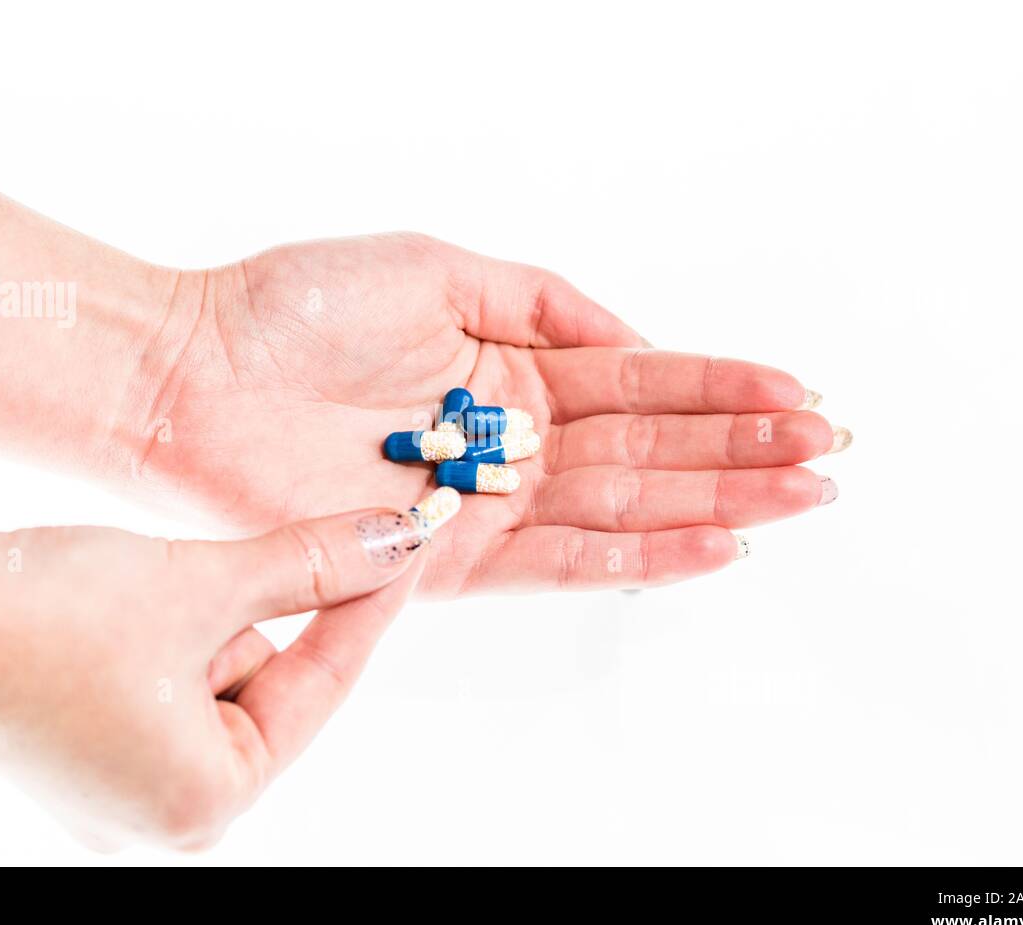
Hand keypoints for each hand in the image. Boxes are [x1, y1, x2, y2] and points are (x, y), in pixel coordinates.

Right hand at [0, 491, 456, 849]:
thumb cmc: (43, 620)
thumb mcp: (201, 584)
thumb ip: (309, 566)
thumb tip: (400, 541)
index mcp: (205, 801)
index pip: (320, 689)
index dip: (366, 606)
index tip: (407, 547)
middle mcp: (163, 813)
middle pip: (260, 685)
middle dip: (258, 612)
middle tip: (252, 555)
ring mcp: (117, 787)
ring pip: (210, 674)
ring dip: (205, 614)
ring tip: (148, 586)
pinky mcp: (82, 750)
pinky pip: (160, 680)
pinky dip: (166, 629)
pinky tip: (123, 599)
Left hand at [130, 233, 845, 595]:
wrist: (192, 374)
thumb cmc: (295, 307)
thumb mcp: (437, 265)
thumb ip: (544, 302)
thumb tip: (637, 340)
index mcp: (511, 371)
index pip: (640, 384)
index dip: (721, 389)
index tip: (797, 392)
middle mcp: (510, 444)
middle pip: (649, 452)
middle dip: (742, 450)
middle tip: (830, 452)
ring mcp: (485, 503)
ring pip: (623, 507)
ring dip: (717, 501)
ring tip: (802, 493)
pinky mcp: (450, 557)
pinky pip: (561, 560)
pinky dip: (639, 555)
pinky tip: (713, 545)